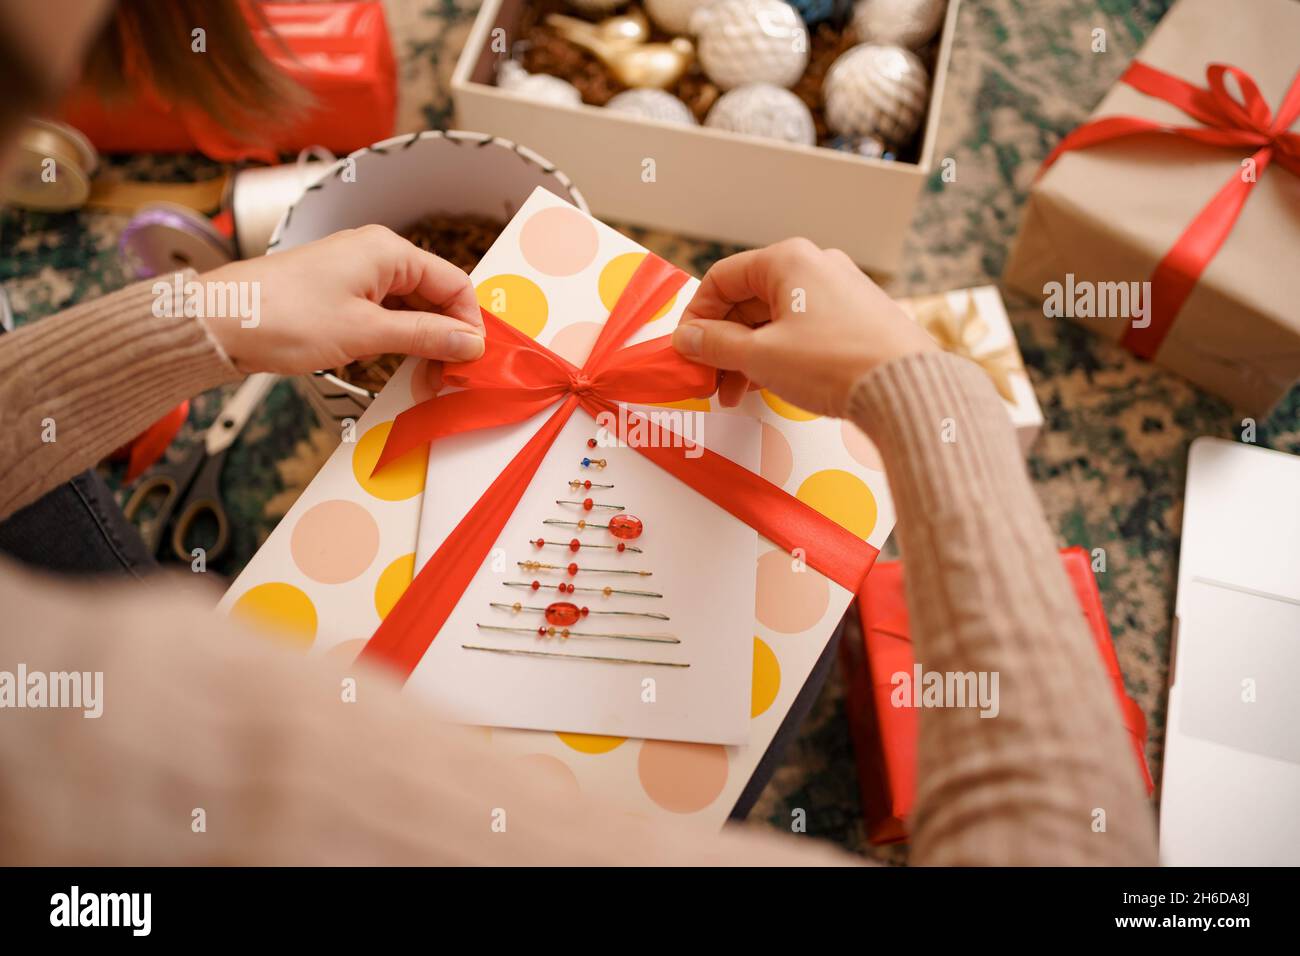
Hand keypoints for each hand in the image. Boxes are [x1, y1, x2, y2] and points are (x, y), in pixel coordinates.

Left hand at [196, 225, 483, 374]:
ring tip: (425, 379)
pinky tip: (398, 367)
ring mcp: (357, 275)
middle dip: (447, 337)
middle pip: (435, 296)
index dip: (469, 324)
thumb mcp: (365, 332)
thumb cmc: (283, 317)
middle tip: (448, 377)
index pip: (454, 283)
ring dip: (423, 343)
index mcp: (388, 251)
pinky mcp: (340, 295)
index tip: (472, 360)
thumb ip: (425, 336)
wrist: (219, 321)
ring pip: (411, 309)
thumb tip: (471, 344)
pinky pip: (386, 316)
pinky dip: (398, 341)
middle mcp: (376, 256)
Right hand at [671, 239, 935, 417]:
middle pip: (749, 300)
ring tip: (738, 395)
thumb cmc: (833, 363)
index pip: (722, 279)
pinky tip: (772, 386)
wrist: (907, 387)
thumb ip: (716, 345)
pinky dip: (780, 354)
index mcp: (788, 259)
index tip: (687, 351)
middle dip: (724, 344)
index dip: (696, 317)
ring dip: (749, 355)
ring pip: (777, 318)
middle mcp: (816, 265)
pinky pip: (804, 330)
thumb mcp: (761, 356)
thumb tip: (688, 338)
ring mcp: (841, 290)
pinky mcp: (858, 317)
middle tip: (710, 382)